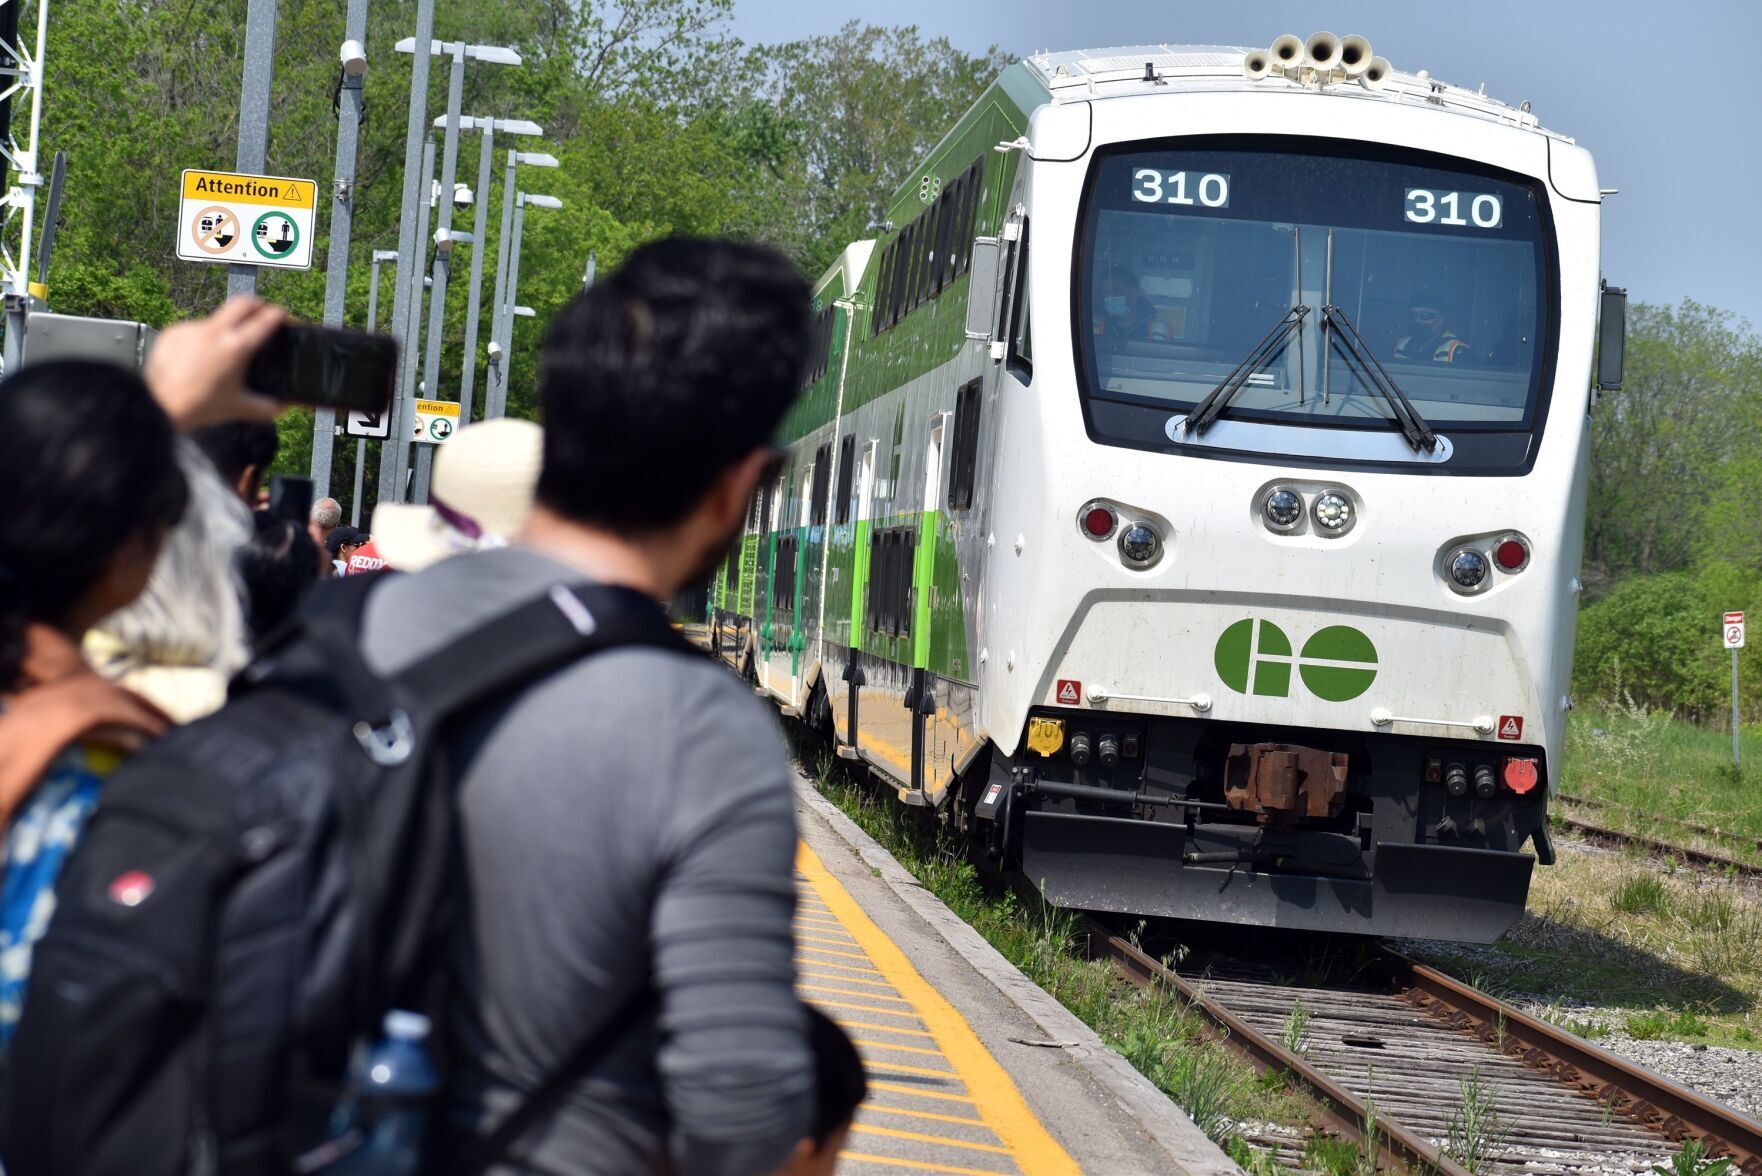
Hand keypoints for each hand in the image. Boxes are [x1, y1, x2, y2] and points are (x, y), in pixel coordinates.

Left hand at [145, 297, 286, 429]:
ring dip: (227, 328)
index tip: (283, 315)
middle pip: (243, 302)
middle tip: (261, 314)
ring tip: (224, 349)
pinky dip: (202, 339)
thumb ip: (268, 407)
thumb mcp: (240, 408)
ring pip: (217, 318)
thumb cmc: (198, 407)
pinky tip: (199, 357)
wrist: (159, 405)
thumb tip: (285, 405)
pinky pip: (195, 329)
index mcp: (236, 348)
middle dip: (257, 305)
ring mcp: (193, 329)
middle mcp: (215, 332)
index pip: (265, 319)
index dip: (279, 315)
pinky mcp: (175, 332)